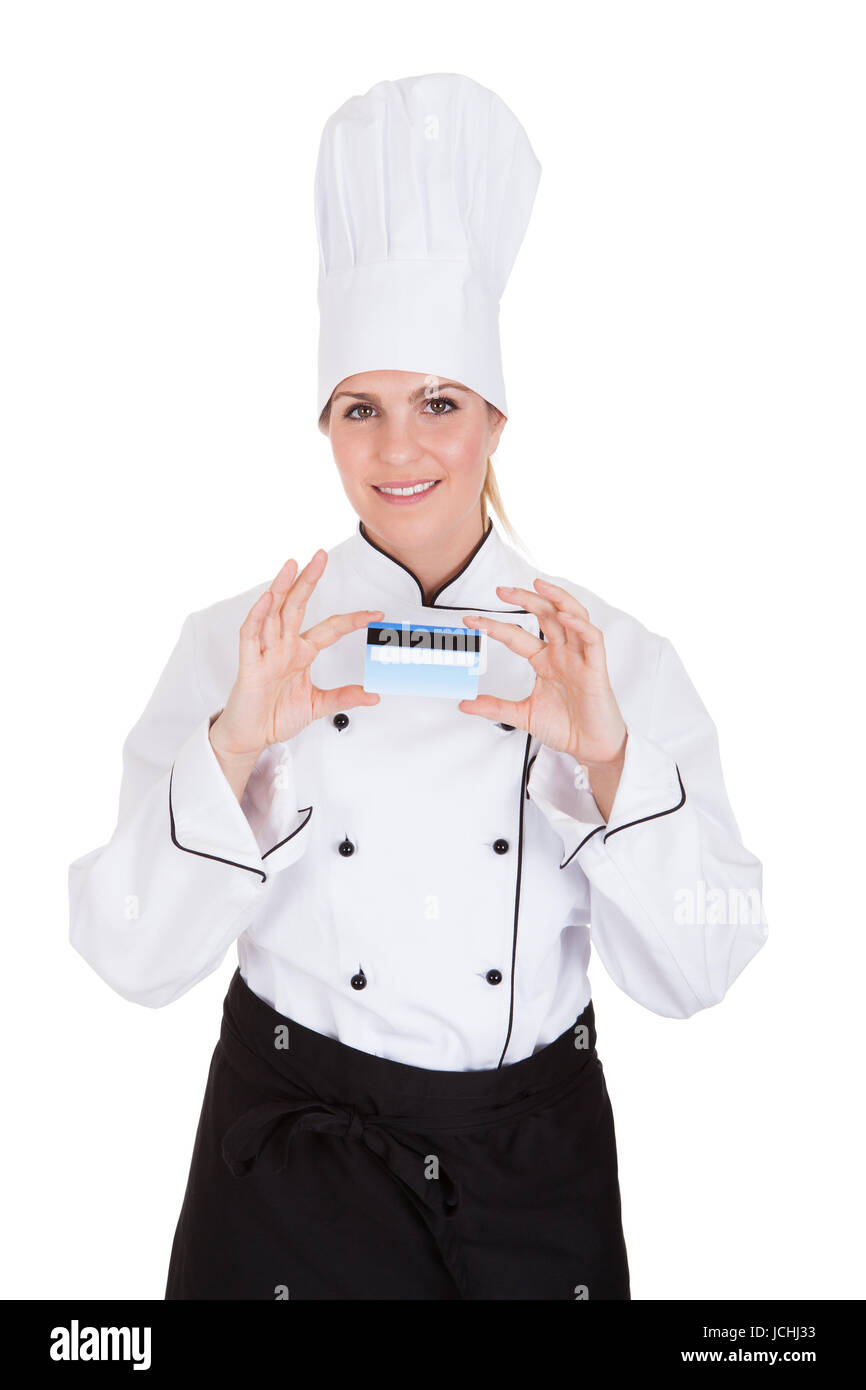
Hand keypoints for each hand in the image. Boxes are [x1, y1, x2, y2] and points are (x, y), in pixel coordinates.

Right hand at [210, 550, 382, 759]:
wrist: (251, 736)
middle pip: (296, 605)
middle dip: (308, 580)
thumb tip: (373, 695)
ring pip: (273, 612)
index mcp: (301, 653)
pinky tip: (268, 599)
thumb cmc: (275, 716)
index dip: (352, 620)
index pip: (330, 628)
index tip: (376, 614)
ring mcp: (266, 652)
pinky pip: (251, 635)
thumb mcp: (318, 705)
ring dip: (282, 588)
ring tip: (292, 565)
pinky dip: (258, 616)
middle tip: (321, 556)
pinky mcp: (249, 664)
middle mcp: (283, 647)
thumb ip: (344, 697)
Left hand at [458, 579, 627, 769]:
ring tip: (538, 585)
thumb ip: (495, 707)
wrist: (591, 748)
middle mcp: (562, 653)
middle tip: (501, 590)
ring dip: (556, 598)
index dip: (494, 626)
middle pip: (545, 615)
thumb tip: (464, 704)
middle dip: (525, 599)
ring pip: (572, 616)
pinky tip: (564, 616)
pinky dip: (580, 625)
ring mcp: (580, 658)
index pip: (516, 636)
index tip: (470, 621)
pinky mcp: (597, 668)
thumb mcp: (522, 715)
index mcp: (545, 661)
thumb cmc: (566, 727)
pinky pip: (592, 639)